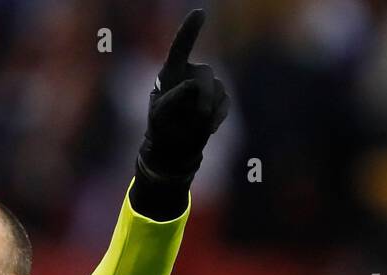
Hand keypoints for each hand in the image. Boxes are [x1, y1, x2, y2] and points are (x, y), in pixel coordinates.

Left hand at [136, 8, 229, 185]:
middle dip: (205, 93)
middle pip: (205, 73)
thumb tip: (194, 84)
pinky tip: (208, 127)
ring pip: (218, 89)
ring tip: (195, 124)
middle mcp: (190, 74)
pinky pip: (225, 101)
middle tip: (199, 113)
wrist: (174, 148)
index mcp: (171, 73)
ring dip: (209, 109)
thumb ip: (175, 97)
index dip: (190, 30)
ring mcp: (206, 87)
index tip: (200, 13)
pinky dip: (218, 115)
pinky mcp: (218, 100)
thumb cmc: (162, 128)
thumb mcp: (161, 113)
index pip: (180, 47)